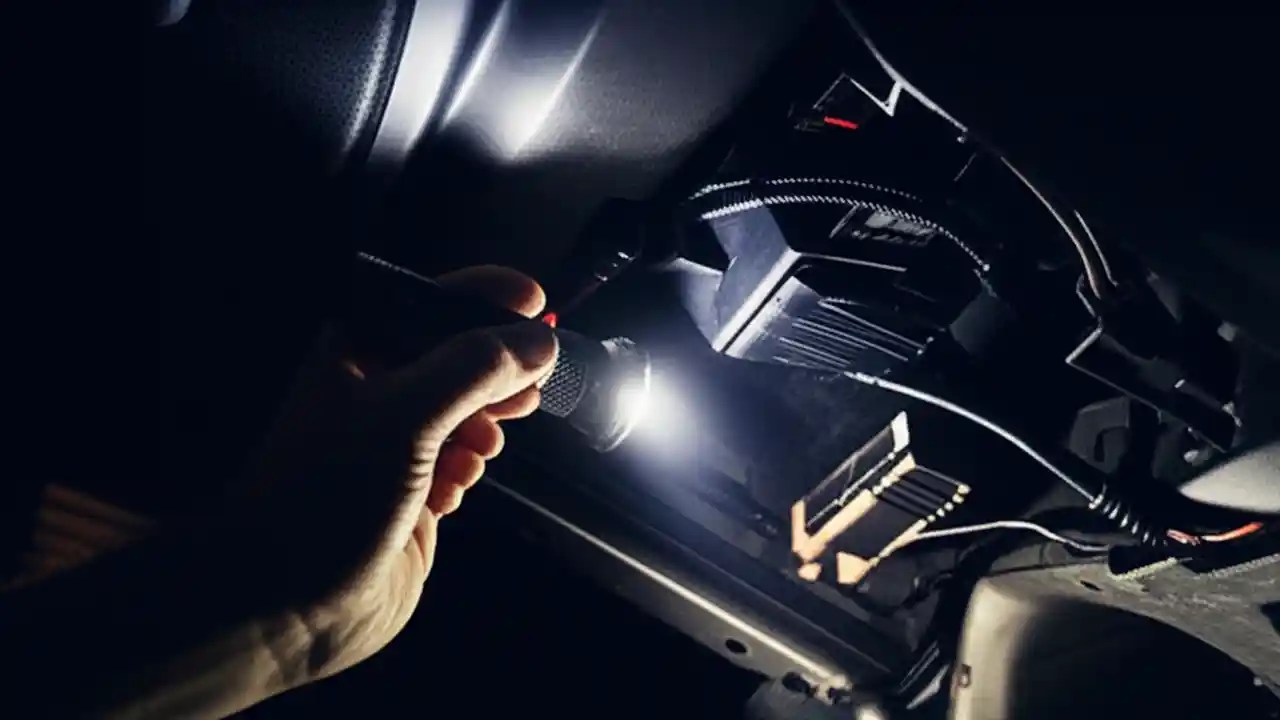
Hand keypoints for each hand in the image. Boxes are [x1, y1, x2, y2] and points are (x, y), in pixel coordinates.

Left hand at [246, 265, 556, 689]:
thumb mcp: (402, 415)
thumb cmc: (330, 492)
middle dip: (496, 373)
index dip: (483, 297)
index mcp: (353, 351)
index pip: (426, 300)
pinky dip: (467, 471)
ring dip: (483, 428)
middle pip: (456, 357)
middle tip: (531, 391)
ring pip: (465, 411)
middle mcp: (372, 390)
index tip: (537, 304)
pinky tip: (454, 491)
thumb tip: (541, 340)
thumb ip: (474, 369)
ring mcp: (391, 444)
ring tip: (481, 451)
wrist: (287, 603)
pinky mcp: (410, 492)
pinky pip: (459, 461)